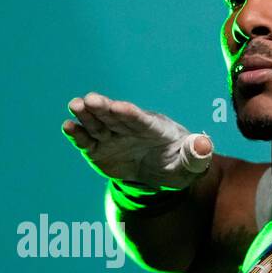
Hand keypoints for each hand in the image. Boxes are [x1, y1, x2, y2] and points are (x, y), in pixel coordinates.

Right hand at [61, 92, 213, 192]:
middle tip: (89, 100)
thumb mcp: (193, 163)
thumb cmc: (180, 163)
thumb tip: (204, 145)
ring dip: (86, 115)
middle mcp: (130, 127)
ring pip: (98, 123)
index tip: (119, 107)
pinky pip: (87, 140)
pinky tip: (67, 126)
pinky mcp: (99, 148)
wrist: (162, 172)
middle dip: (103, 108)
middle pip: (115, 116)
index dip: (130, 114)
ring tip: (74, 106)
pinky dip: (77, 134)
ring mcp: (113, 137)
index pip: (141, 119)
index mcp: (154, 127)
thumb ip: (197, 154)